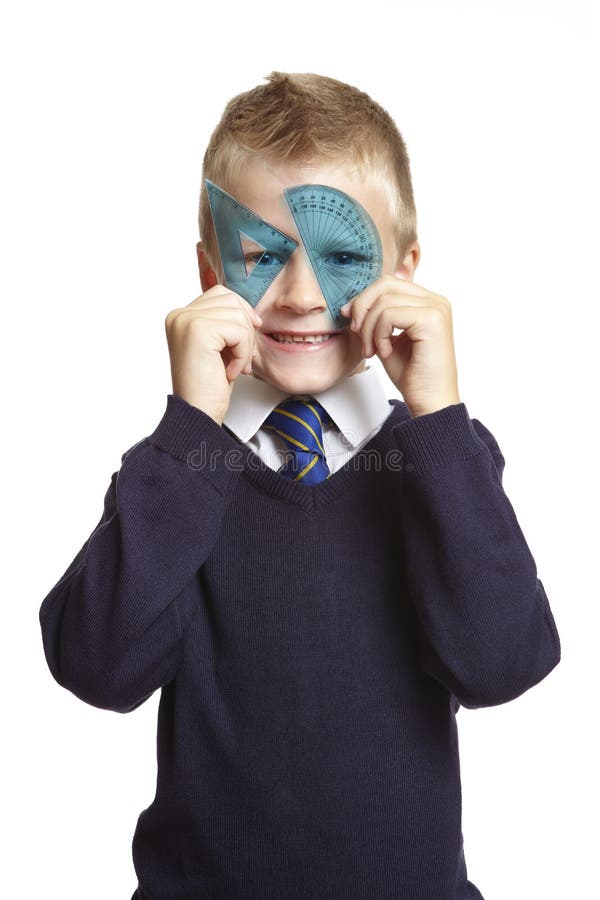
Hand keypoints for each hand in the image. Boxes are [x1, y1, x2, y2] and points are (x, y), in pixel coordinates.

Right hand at [164, 286, 262, 425]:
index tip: (247, 340)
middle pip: (231, 300)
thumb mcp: (218, 348)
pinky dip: (243, 353)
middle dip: (245, 330)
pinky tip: (231, 371)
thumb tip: (250, 310)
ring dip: (245, 344)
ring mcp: (186, 320)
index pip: (221, 294)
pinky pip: (239, 331)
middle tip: (241, 359)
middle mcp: (179, 315)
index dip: (241, 314)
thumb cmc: (208, 387)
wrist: (197, 414)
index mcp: (180, 316)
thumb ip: (225, 323)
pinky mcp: (198, 330)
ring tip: (234, 367)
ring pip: (238, 315)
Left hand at [340, 274, 460, 417]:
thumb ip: (376, 318)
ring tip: (372, 350)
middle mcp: (435, 300)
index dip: (364, 298)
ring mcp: (436, 308)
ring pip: (384, 301)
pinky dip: (379, 335)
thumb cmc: (412, 375)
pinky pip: (389, 315)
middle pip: (385, 284)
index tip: (349, 319)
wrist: (429, 401)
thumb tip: (352, 304)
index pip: (388, 283)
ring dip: (369, 328)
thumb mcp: (387, 339)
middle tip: (357, 335)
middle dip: (362, 309)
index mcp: (427, 301)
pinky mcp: (432, 320)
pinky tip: (385, 352)